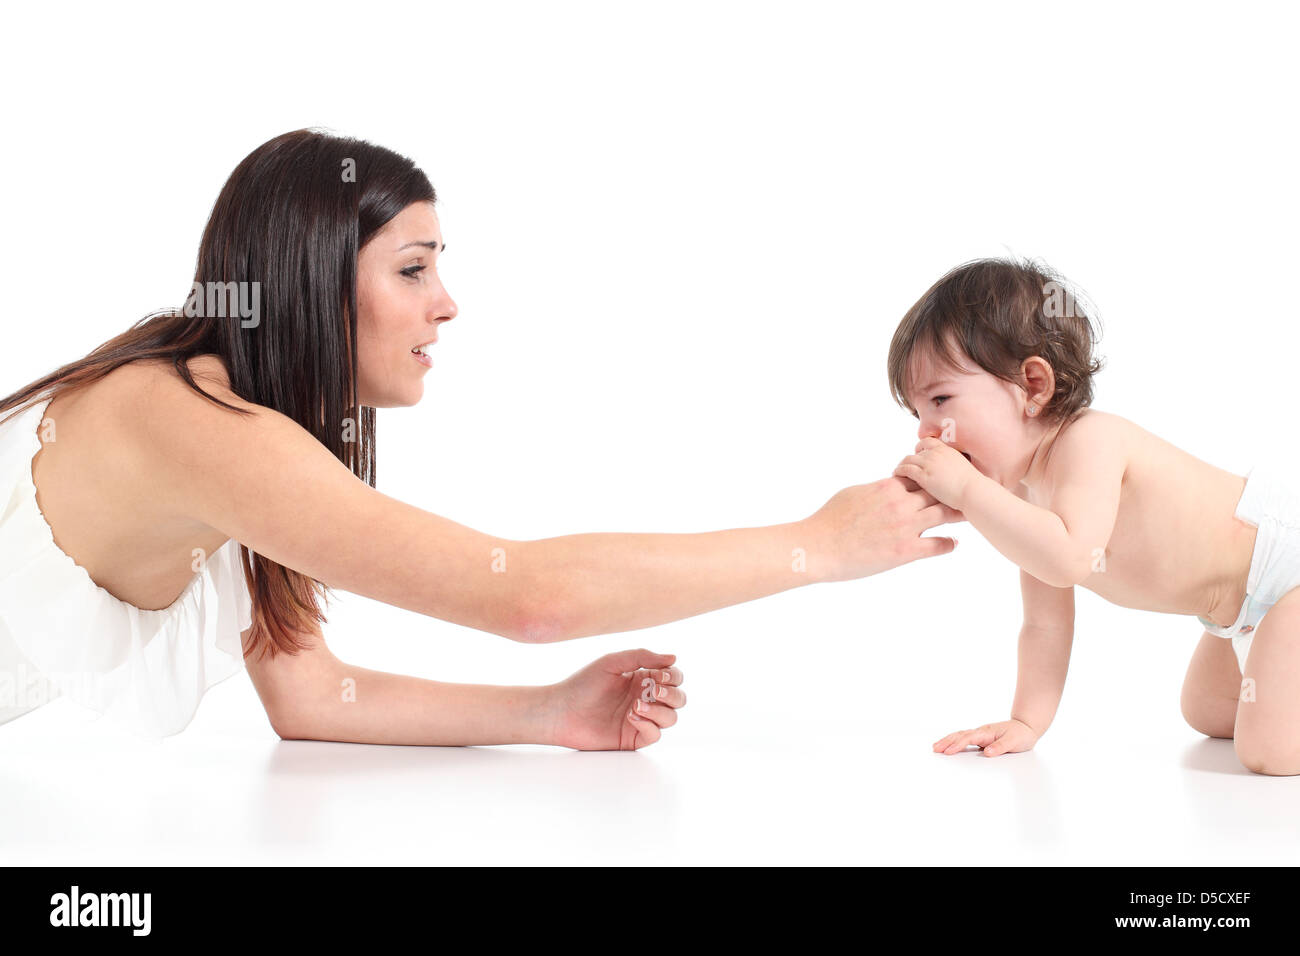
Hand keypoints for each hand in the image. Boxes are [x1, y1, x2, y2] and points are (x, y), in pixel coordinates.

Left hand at [545, 648, 685, 750]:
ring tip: (636, 705)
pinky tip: (632, 717)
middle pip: (678, 699)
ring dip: (659, 710)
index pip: (673, 677)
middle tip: (653, 690)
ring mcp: (641, 719)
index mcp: (642, 678)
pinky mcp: (634, 738)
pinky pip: (655, 734)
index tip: (660, 675)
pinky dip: (649, 725)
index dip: (673, 676)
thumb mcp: (613, 662)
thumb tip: (673, 657)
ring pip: (671, 718)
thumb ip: (642, 656)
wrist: (562, 711)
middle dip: (672, 694)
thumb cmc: (584, 683)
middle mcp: (645, 698)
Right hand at [804, 476, 964, 582]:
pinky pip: (936, 545)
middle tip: (965, 494)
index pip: (919, 477)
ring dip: (957, 515)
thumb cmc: (829, 520)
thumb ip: (875, 489)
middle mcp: (901, 504)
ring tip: (968, 516)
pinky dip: (948, 544)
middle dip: (950, 492)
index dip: (931, 479)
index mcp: (887, 487)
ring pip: (942, 514)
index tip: (943, 479)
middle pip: (936, 492)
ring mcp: (905, 527)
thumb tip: (884, 487)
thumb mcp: (853, 493)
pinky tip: (954, 544)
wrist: (820, 547)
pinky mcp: (905, 551)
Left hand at [893, 437, 979, 508]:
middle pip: (916, 451)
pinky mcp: (923, 475)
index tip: (918, 456)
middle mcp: (936, 453)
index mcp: (947, 450)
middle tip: (905, 467)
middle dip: (910, 459)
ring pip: (908, 459)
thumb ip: (954, 465)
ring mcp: (929, 463)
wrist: (972, 491)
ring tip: (898, 472)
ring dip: (902, 465)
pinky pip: (905, 469)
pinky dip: (899, 471)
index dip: (920, 448)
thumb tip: (953, 471)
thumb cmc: (972, 486)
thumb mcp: (963, 468)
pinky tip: (896, 476)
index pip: (928, 441)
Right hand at [933, 718, 1039, 756]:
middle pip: (960, 735)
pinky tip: (950, 745)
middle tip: (934, 748)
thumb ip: (1000, 747)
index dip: (957, 745)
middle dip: (946, 741)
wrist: (1027, 726)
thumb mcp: (1014, 742)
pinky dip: (955, 740)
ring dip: (948, 740)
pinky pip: (964, 738)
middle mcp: (981, 732)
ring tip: (936, 746)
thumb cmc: (1021, 734)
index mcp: (987, 732)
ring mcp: (980, 734)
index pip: (968, 739)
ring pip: (960, 735)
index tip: (947, 752)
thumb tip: (986, 752)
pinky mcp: (982, 737)